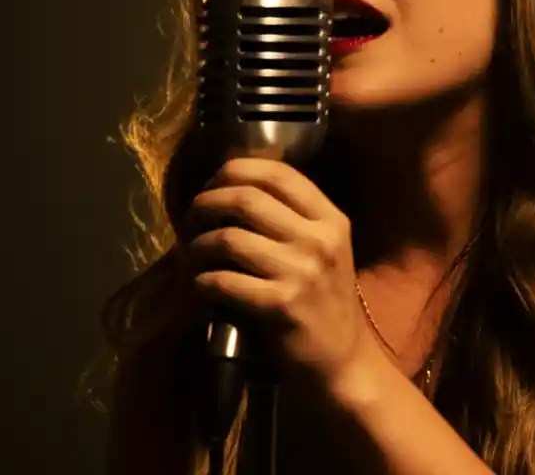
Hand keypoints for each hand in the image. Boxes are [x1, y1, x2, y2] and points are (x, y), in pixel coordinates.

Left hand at [180, 157, 380, 396]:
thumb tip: (229, 190)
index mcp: (331, 220)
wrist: (344, 364)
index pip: (277, 172)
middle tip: (190, 222)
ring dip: (197, 247)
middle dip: (205, 205)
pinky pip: (222, 281)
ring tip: (192, 257)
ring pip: (227, 238)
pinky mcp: (282, 306)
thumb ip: (291, 220)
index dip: (233, 171)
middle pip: (244, 198)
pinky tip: (201, 287)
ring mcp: (303, 273)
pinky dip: (201, 282)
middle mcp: (320, 240)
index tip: (212, 187)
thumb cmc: (325, 305)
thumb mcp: (324, 252)